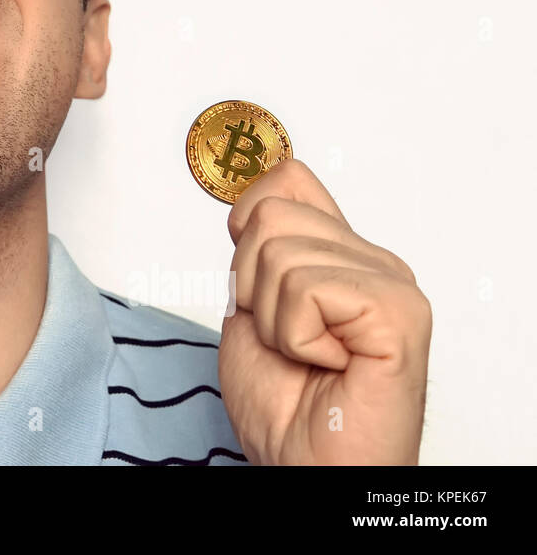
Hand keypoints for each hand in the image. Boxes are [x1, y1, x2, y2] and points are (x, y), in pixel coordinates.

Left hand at [217, 159, 431, 463]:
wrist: (306, 467)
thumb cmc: (285, 405)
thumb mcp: (251, 310)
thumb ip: (256, 255)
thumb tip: (245, 205)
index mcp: (340, 254)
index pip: (287, 178)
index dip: (247, 221)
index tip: (253, 283)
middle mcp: (372, 261)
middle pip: (271, 213)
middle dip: (251, 285)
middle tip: (285, 338)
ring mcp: (391, 284)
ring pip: (279, 253)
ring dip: (273, 319)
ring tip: (307, 356)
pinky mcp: (398, 313)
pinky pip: (306, 290)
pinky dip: (295, 336)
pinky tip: (327, 363)